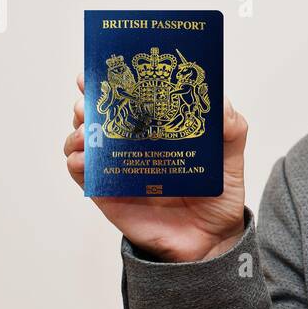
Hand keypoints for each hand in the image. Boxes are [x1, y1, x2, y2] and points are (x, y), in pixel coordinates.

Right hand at [64, 74, 248, 262]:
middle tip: (88, 102)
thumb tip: (219, 99)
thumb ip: (230, 126)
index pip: (128, 96)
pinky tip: (84, 159)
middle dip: (86, 102)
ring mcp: (117, 167)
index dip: (110, 80)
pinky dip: (77, 163)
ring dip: (77, 131)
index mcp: (156, 126)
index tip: (99, 70)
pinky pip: (83, 175)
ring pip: (82, 140)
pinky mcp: (108, 193)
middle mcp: (132, 142)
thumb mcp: (230, 154)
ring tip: (86, 131)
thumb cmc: (219, 192)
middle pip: (97, 113)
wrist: (213, 238)